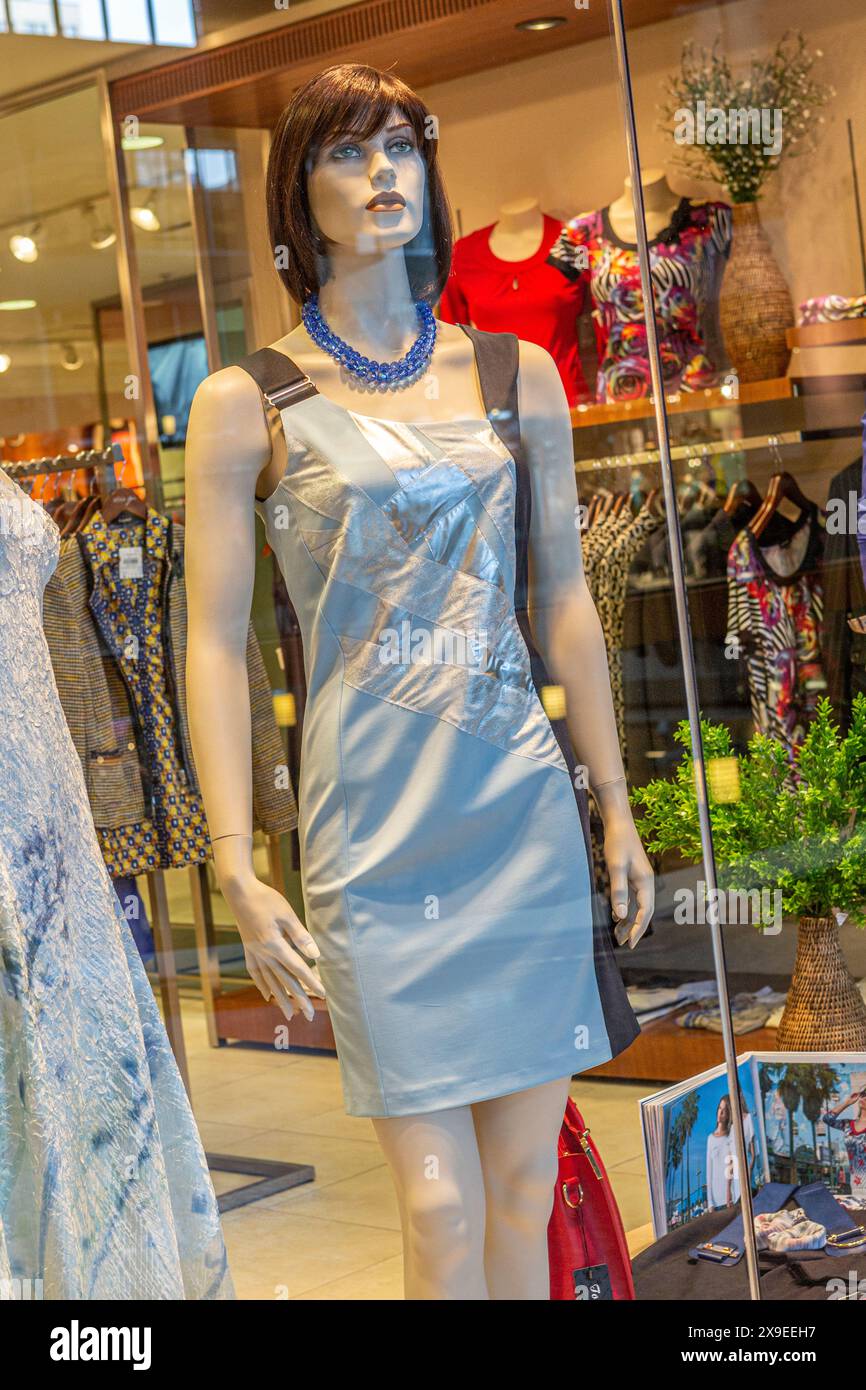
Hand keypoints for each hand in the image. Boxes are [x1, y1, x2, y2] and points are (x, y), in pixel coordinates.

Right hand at [224, 874, 325, 1022]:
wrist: (239, 891)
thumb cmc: (266, 899)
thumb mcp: (287, 914)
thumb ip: (301, 936)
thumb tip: (315, 955)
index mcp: (274, 945)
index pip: (297, 968)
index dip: (311, 983)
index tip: (323, 994)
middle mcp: (263, 953)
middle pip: (284, 981)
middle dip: (298, 999)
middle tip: (309, 1016)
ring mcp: (254, 953)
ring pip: (269, 981)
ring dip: (280, 999)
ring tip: (289, 1015)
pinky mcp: (248, 949)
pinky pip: (255, 973)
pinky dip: (262, 985)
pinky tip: (267, 996)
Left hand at [601, 809, 654, 948]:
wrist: (618, 823)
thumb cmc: (617, 843)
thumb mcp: (616, 868)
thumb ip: (618, 891)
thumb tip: (622, 915)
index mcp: (645, 882)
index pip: (645, 912)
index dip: (638, 929)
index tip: (630, 943)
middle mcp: (645, 883)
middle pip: (643, 911)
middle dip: (634, 928)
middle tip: (623, 943)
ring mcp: (639, 879)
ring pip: (636, 906)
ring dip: (628, 920)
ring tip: (618, 935)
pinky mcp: (632, 875)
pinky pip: (631, 898)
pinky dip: (625, 909)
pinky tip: (616, 917)